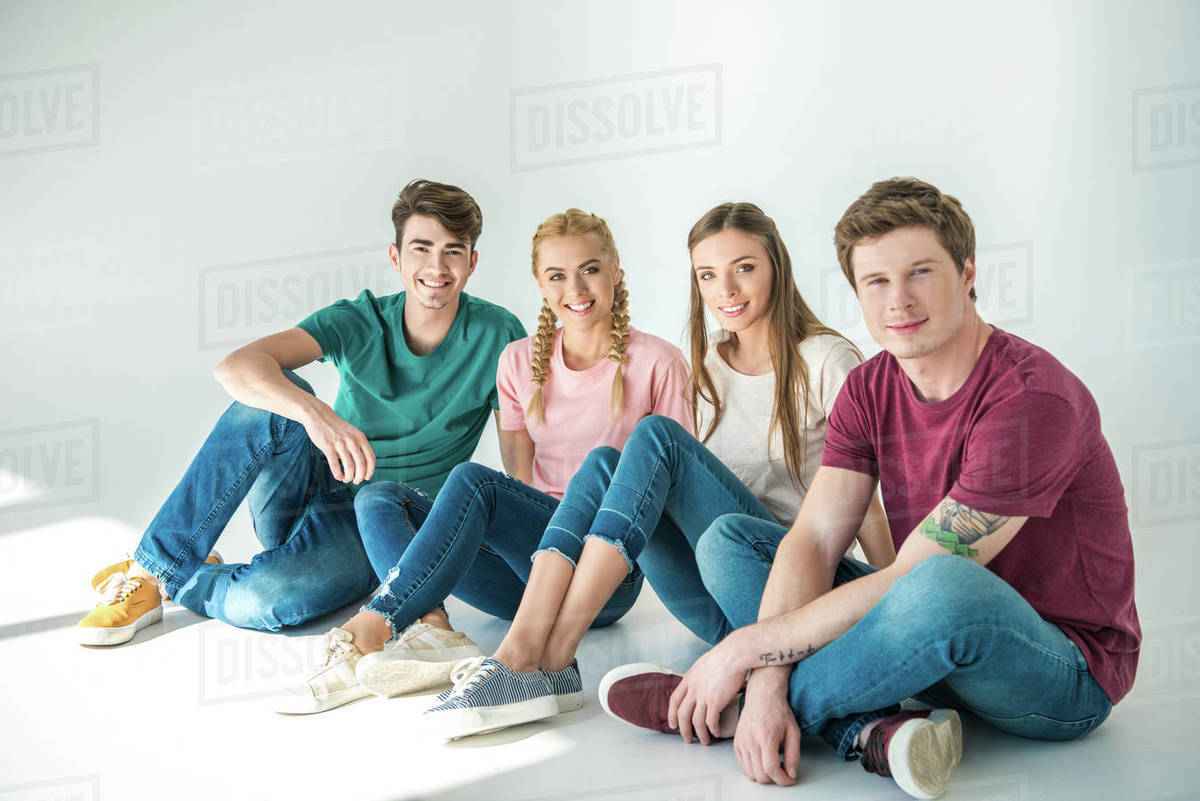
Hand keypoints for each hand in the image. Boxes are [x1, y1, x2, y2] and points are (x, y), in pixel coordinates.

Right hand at [301, 404, 375, 482]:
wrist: (319, 415)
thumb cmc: (336, 427)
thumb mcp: (352, 433)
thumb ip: (358, 446)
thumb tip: (361, 464)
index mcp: (360, 438)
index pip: (370, 458)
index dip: (370, 470)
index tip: (367, 477)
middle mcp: (352, 441)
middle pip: (361, 465)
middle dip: (360, 477)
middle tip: (356, 481)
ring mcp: (340, 444)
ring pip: (349, 467)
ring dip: (349, 477)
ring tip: (346, 479)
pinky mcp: (328, 447)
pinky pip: (335, 465)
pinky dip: (338, 474)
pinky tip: (338, 477)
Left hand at [667, 633, 746, 745]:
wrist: (735, 653)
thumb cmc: (726, 655)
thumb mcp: (705, 663)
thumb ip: (700, 674)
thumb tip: (702, 679)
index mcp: (690, 678)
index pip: (674, 700)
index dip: (672, 714)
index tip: (673, 724)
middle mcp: (694, 688)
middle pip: (682, 714)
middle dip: (683, 729)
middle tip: (687, 739)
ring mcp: (704, 695)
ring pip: (696, 721)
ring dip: (700, 734)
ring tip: (705, 742)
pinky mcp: (716, 701)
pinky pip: (711, 721)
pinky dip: (713, 729)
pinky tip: (717, 733)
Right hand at [734, 670, 800, 784]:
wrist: (762, 696)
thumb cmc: (778, 711)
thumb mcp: (793, 732)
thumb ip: (794, 755)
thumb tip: (791, 773)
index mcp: (766, 737)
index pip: (771, 769)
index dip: (783, 779)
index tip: (790, 779)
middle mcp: (751, 740)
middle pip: (760, 775)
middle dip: (775, 779)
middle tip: (783, 772)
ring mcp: (741, 742)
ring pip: (751, 774)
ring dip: (764, 776)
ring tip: (773, 767)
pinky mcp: (737, 743)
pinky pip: (743, 767)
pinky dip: (753, 771)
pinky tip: (762, 763)